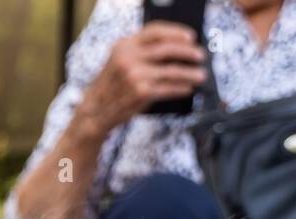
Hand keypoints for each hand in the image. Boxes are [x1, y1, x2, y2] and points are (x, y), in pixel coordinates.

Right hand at [75, 22, 207, 137]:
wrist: (95, 110)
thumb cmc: (111, 86)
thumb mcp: (119, 61)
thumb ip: (140, 51)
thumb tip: (175, 48)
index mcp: (124, 46)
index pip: (154, 31)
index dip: (175, 32)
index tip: (190, 37)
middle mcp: (129, 58)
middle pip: (167, 49)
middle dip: (188, 52)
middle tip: (200, 56)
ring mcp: (135, 75)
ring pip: (172, 70)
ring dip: (190, 73)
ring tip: (200, 75)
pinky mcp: (141, 92)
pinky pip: (168, 88)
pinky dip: (181, 88)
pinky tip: (187, 88)